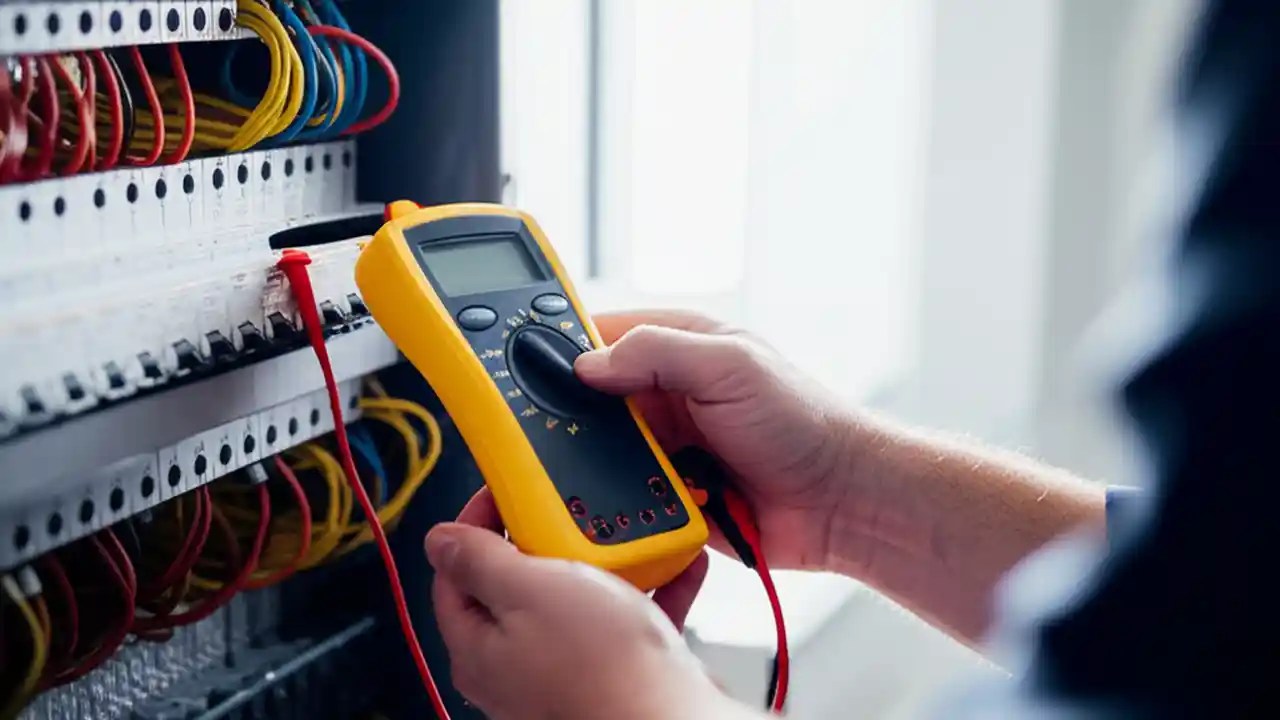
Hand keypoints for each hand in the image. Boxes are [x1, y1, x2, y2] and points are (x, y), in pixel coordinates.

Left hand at [426, 491, 749, 719]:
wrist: (669, 719)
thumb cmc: (599, 666)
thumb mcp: (529, 588)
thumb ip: (479, 560)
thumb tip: (439, 539)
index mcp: (478, 646)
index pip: (456, 572)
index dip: (477, 523)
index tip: (508, 491)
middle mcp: (514, 664)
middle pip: (516, 583)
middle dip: (548, 540)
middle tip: (572, 512)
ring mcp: (564, 670)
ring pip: (575, 598)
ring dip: (606, 562)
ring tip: (629, 535)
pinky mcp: (612, 674)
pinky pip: (626, 618)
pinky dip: (648, 589)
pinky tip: (674, 564)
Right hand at [574, 310, 859, 570]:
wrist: (839, 502)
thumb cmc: (803, 421)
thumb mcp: (729, 366)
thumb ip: (658, 353)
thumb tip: (589, 364)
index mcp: (679, 346)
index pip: (601, 333)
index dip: (563, 345)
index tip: (526, 362)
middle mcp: (666, 393)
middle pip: (589, 397)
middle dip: (570, 411)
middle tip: (549, 425)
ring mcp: (666, 444)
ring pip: (599, 449)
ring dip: (596, 460)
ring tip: (597, 464)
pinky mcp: (668, 491)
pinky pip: (622, 495)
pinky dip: (617, 500)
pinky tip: (622, 501)